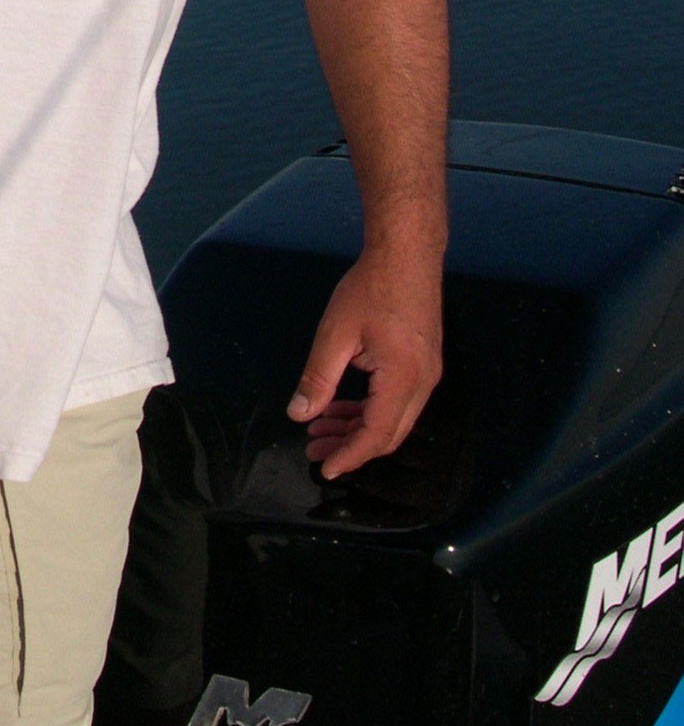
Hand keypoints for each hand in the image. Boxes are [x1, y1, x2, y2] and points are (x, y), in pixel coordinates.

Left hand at [286, 247, 441, 479]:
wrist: (407, 255)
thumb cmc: (371, 289)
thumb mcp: (336, 334)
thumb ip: (318, 378)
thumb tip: (299, 414)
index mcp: (403, 380)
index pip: (376, 435)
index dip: (349, 456)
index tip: (324, 469)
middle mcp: (423, 384)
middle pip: (387, 434)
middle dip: (350, 447)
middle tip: (314, 450)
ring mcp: (426, 375)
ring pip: (392, 419)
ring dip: (357, 428)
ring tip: (320, 429)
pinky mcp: (421, 364)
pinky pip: (396, 400)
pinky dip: (368, 409)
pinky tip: (340, 406)